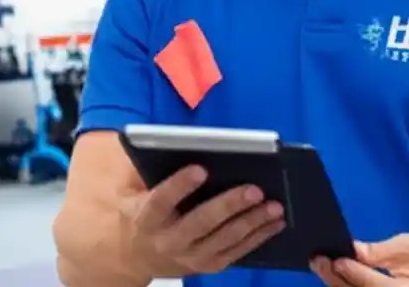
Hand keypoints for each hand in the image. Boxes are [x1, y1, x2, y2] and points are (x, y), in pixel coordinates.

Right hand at [119, 164, 286, 276]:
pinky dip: (259, 237)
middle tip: (254, 189)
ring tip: (274, 205)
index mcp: (147, 217)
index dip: (180, 186)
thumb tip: (174, 143)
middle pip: (201, 222)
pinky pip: (237, 252)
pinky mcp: (209, 265)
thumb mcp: (132, 191)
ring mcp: (190, 257)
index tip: (200, 169)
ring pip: (225, 239)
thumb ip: (148, 169)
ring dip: (252, 221)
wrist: (136, 256)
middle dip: (229, 205)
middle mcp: (168, 240)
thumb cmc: (141, 212)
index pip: (161, 200)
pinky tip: (275, 222)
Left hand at [310, 234, 408, 285]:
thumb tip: (352, 250)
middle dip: (336, 279)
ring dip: (337, 284)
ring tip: (320, 265)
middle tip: (318, 261)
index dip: (353, 272)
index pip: (374, 285)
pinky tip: (332, 274)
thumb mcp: (407, 247)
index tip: (335, 259)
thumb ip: (379, 252)